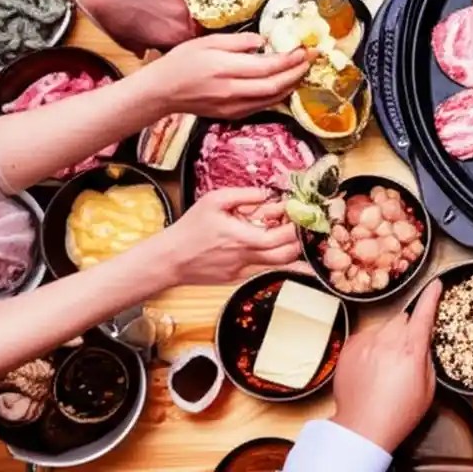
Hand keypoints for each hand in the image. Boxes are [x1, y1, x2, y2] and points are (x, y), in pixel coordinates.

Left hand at [65, 0, 195, 52]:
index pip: (188, 40)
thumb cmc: (109, 19)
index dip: (176, 40)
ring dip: (166, 5)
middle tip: (154, 21)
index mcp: (176, 34)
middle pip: (186, 20)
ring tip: (145, 5)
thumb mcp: (127, 43)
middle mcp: (181, 13)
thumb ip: (146, 48)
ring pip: (177, 1)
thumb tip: (147, 50)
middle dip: (173, 22)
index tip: (167, 38)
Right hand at [143, 33, 309, 117]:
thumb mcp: (207, 42)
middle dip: (297, 72)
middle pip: (275, 85)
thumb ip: (237, 41)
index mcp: (225, 69)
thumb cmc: (181, 62)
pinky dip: (277, 95)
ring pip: (272, 99)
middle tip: (311, 59)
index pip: (267, 66)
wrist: (162, 92)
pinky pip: (262, 106)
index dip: (290, 59)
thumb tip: (262, 41)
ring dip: (291, 85)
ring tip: (302, 70)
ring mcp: (233, 106)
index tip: (304, 49)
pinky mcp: (232, 114)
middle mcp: (232, 91)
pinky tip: (284, 85)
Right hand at [160, 187, 302, 283]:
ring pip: (279, 267)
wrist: (170, 258)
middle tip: (302, 226)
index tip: (297, 213)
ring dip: (293, 253)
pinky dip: (277, 262)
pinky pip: (264, 271)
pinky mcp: (237, 279)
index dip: (294, 225)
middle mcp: (246, 257)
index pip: (281, 236)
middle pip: (287, 254)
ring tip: (298, 239)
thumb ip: (244, 195)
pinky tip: (284, 254)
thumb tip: (266, 194)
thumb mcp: (214, 201)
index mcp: (242, 237)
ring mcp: (243, 271)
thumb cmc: (189, 229)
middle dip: (300, 239)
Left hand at [331, 280, 441, 451]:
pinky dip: (371, 345)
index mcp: (411, 349)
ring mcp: (365, 342)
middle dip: (407, 329)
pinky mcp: (349, 347)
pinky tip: (371, 366)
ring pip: (383, 327)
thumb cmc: (399, 413)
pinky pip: (365, 336)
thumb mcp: (427, 388)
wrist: (362, 427)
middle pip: (401, 319)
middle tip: (406, 353)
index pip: (424, 314)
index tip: (436, 285)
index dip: (431, 297)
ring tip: (385, 364)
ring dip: (387, 337)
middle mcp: (387, 340)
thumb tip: (423, 341)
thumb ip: (426, 358)